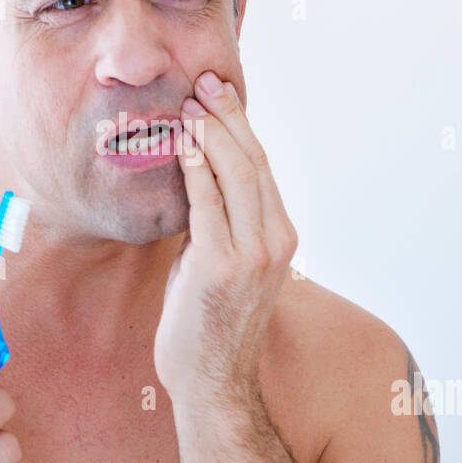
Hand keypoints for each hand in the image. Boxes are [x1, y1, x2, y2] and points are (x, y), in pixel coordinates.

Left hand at [154, 70, 298, 403]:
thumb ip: (219, 223)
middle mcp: (276, 242)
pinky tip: (179, 140)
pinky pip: (207, 202)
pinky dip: (193, 165)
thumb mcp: (222, 262)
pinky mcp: (221, 267)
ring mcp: (253, 255)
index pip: (262, 167)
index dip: (240, 125)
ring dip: (210, 132)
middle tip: (203, 82)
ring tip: (188, 103)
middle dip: (227, 116)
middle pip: (254, 161)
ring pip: (236, 174)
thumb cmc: (209, 323)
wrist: (211, 381)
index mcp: (282, 238)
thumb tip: (197, 178)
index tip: (218, 94)